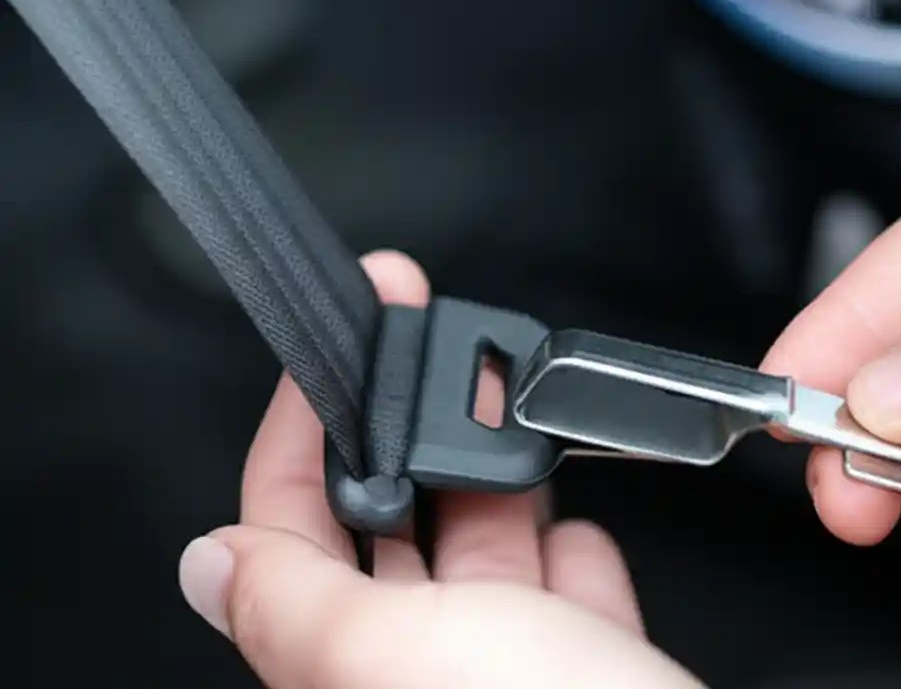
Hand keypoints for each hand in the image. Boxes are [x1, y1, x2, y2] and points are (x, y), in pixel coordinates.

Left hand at [177, 251, 701, 688]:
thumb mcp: (398, 658)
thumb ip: (296, 605)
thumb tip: (207, 562)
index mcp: (353, 664)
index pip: (287, 532)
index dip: (302, 431)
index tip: (335, 348)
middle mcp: (421, 673)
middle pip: (392, 529)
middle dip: (414, 434)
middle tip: (440, 355)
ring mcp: (509, 677)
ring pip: (483, 557)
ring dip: (496, 483)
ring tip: (513, 416)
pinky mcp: (589, 680)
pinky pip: (564, 601)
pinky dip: (570, 555)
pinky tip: (577, 531)